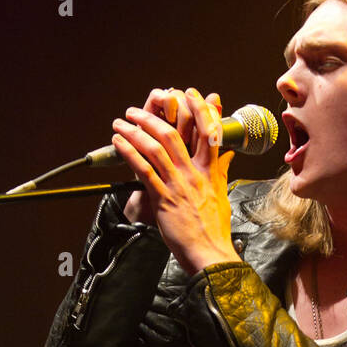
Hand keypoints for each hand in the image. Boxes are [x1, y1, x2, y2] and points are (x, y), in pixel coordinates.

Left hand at [120, 87, 219, 223]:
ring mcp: (178, 185)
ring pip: (155, 148)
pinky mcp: (163, 199)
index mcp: (210, 171)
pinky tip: (118, 143)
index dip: (198, 109)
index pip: (207, 131)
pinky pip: (143, 170)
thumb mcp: (222, 194)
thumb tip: (228, 155)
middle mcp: (194, 174)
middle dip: (152, 117)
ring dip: (134, 131)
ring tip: (120, 123)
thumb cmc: (214, 228)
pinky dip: (129, 153)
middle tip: (135, 110)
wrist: (210, 253)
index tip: (188, 94)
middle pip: (173, 134)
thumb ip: (222, 171)